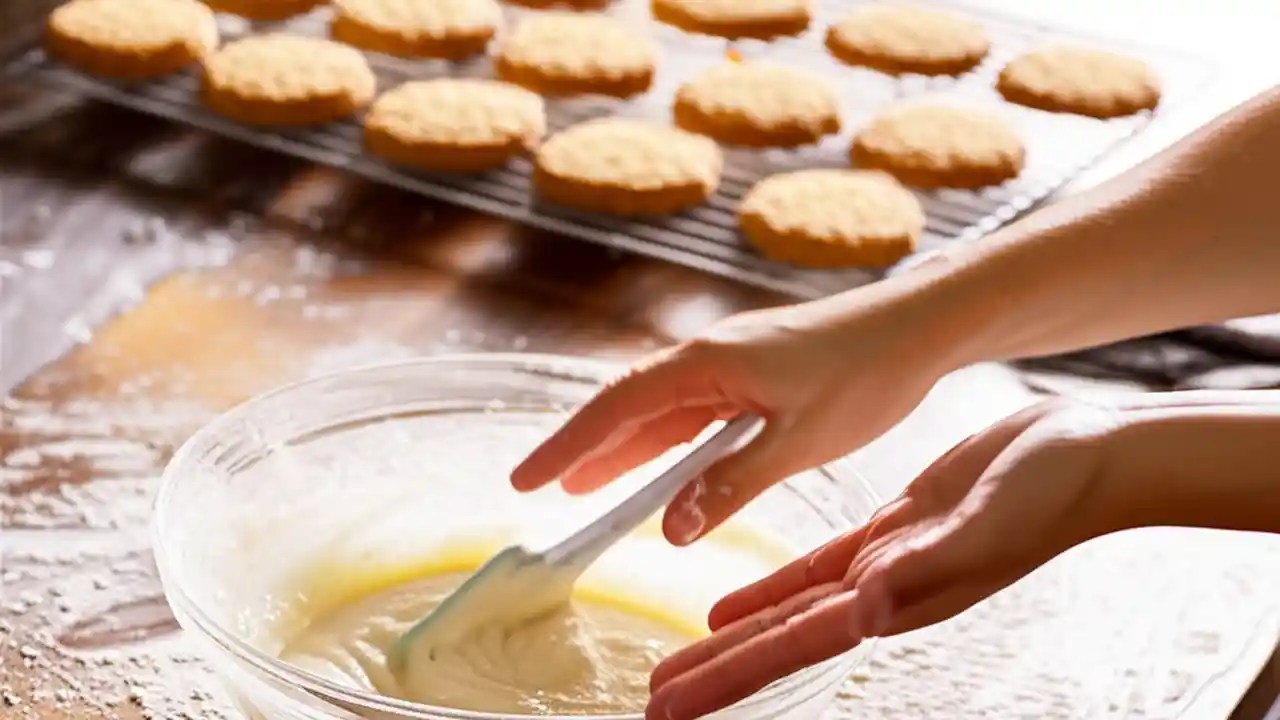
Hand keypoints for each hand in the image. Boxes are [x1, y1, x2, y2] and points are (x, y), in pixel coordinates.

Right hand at [511, 282, 960, 544]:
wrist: (919, 325)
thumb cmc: (867, 372)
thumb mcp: (799, 439)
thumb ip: (732, 482)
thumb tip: (671, 528)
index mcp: (706, 362)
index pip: (616, 407)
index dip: (567, 446)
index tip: (526, 479)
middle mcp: (708, 357)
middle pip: (629, 407)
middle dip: (585, 449)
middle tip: (544, 488)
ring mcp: (731, 364)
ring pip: (662, 413)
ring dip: (625, 450)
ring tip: (587, 485)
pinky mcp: (756, 374)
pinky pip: (697, 413)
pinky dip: (670, 445)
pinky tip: (663, 467)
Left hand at [645, 400, 1122, 719]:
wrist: (1084, 457)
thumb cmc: (1051, 493)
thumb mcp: (986, 525)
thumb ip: (926, 567)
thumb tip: (865, 607)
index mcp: (895, 597)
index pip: (791, 646)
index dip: (730, 675)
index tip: (674, 704)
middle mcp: (882, 592)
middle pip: (777, 639)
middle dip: (715, 670)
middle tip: (658, 698)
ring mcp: (884, 565)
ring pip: (788, 608)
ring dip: (735, 636)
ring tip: (685, 656)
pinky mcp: (889, 532)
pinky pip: (813, 570)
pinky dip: (771, 586)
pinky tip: (736, 600)